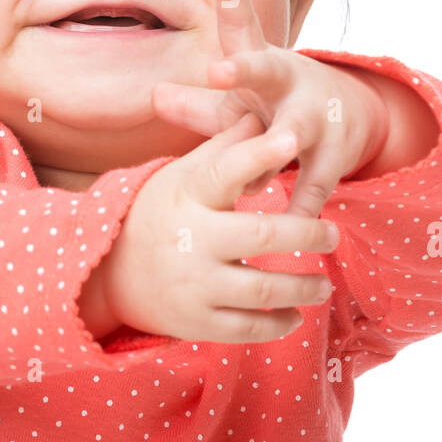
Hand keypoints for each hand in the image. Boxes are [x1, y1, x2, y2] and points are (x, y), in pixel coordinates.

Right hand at [98, 112, 340, 343]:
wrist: (108, 272)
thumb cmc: (160, 212)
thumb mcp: (183, 175)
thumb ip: (224, 148)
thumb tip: (259, 113)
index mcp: (188, 195)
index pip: (226, 169)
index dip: (260, 153)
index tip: (293, 137)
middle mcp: (191, 239)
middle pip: (261, 233)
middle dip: (306, 233)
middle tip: (334, 234)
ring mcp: (193, 285)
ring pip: (261, 288)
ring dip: (302, 287)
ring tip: (325, 284)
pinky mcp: (196, 322)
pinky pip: (247, 328)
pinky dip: (278, 323)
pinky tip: (296, 314)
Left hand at [151, 0, 388, 217]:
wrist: (346, 118)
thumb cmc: (275, 106)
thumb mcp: (240, 102)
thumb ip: (199, 106)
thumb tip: (154, 96)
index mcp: (259, 65)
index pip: (240, 28)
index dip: (229, 2)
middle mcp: (286, 84)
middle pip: (264, 72)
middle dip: (242, 69)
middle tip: (219, 69)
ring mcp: (313, 119)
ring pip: (294, 131)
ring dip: (282, 139)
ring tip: (279, 142)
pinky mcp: (331, 158)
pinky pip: (314, 187)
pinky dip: (302, 209)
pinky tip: (297, 229)